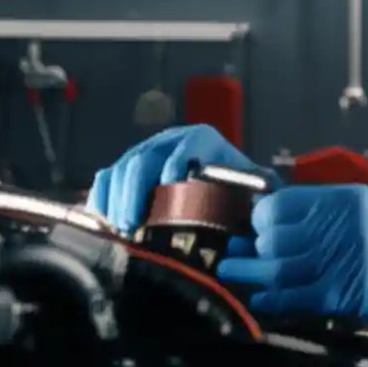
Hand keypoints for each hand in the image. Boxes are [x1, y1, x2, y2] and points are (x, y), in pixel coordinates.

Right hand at [87, 124, 276, 232]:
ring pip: (121, 168)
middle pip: (145, 157)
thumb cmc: (240, 190)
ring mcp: (146, 154)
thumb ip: (261, 191)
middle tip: (133, 222)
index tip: (171, 184)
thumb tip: (266, 203)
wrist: (224, 189)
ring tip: (119, 227)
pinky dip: (101, 199)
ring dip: (115, 198)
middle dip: (136, 190)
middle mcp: (170, 141)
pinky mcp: (127, 171)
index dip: (178, 161)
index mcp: (203, 140)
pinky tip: (101, 221)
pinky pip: (106, 179)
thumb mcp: (254, 186)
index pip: (188, 144)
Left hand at [216, 185, 367, 326]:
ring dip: (248, 273)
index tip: (253, 226)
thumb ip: (317, 206)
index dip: (259, 218)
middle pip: (275, 239)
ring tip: (229, 271)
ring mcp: (343, 263)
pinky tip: (257, 298)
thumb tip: (261, 214)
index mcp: (342, 200)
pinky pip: (295, 298)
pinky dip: (270, 299)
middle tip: (238, 252)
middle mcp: (341, 228)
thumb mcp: (358, 203)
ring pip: (279, 270)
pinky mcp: (344, 295)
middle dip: (251, 247)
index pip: (281, 205)